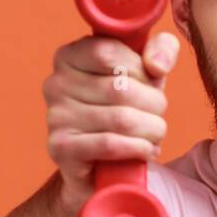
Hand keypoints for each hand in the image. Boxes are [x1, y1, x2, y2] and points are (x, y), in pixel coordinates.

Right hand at [43, 31, 178, 211]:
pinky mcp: (61, 148)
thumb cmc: (125, 111)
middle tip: (157, 118)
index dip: (142, 71)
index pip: (111, 52)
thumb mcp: (147, 73)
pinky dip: (138, 148)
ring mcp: (55, 116)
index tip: (149, 86)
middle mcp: (56, 83)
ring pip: (122, 118)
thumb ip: (161, 49)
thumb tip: (156, 65)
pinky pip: (111, 144)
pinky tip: (147, 151)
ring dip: (152, 130)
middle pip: (122, 88)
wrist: (102, 168)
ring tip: (155, 136)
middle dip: (154, 105)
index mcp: (70, 56)